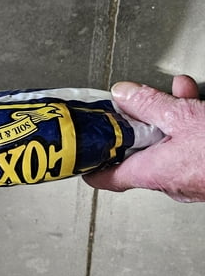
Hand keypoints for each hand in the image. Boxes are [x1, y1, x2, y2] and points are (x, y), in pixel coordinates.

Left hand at [83, 74, 204, 201]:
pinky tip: (196, 101)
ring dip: (168, 119)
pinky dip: (189, 127)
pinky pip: (190, 149)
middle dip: (138, 125)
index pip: (107, 179)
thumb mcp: (182, 117)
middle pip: (138, 154)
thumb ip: (148, 104)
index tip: (82, 155)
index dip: (91, 166)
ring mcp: (191, 181)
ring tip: (177, 93)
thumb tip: (123, 94)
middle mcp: (170, 183)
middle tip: (135, 105)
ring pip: (167, 147)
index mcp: (153, 173)